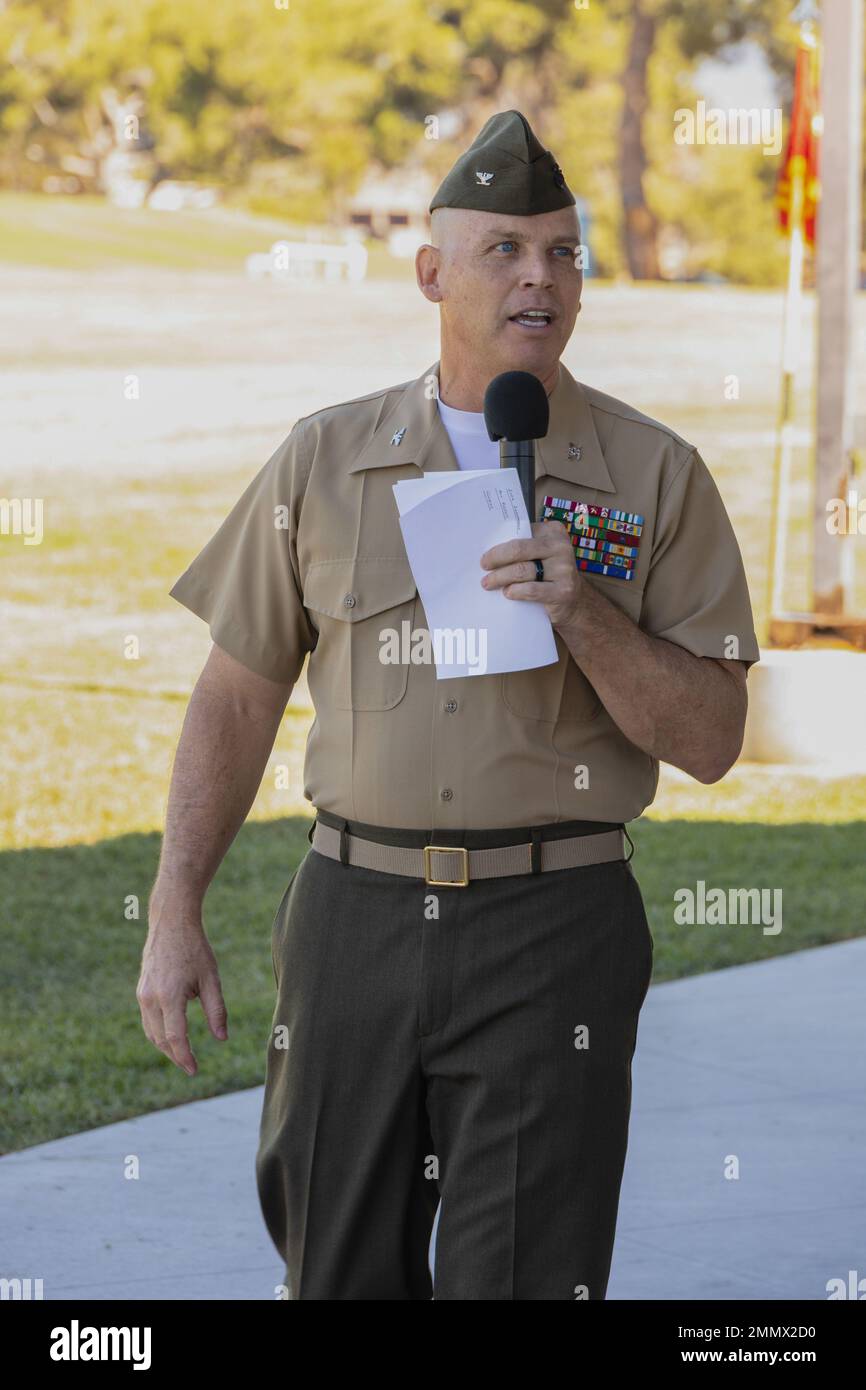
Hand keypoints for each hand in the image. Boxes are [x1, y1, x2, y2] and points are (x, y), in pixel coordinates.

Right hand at [137, 891, 227, 1075]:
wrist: (171, 923)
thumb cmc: (195, 949)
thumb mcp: (211, 979)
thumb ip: (217, 1010)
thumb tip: (222, 1039)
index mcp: (170, 996)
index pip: (176, 1037)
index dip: (185, 1057)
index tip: (194, 1070)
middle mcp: (151, 998)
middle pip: (160, 1039)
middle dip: (175, 1056)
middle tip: (191, 1067)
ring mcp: (142, 994)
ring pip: (151, 1031)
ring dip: (165, 1047)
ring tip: (182, 1055)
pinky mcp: (141, 990)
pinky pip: (147, 1020)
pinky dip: (158, 1032)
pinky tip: (172, 1036)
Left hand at [479, 520, 583, 629]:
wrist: (574, 601)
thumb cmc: (549, 574)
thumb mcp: (541, 554)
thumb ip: (523, 548)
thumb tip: (490, 552)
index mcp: (553, 531)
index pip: (519, 533)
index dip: (499, 544)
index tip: (484, 553)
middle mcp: (560, 547)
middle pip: (518, 549)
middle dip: (496, 558)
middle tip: (484, 566)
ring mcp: (564, 569)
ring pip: (521, 570)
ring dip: (499, 577)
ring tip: (488, 583)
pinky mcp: (563, 591)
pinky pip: (531, 590)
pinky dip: (515, 591)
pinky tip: (508, 593)